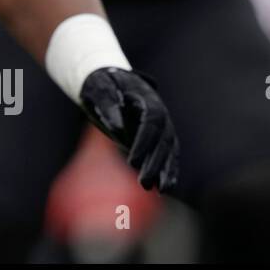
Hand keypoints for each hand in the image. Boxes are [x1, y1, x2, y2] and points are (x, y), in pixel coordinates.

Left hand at [80, 68, 179, 192]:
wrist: (110, 79)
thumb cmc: (102, 82)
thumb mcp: (99, 87)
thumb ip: (108, 105)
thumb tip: (116, 129)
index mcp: (146, 98)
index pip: (150, 122)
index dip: (143, 142)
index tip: (131, 162)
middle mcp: (160, 113)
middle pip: (163, 140)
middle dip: (155, 162)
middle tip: (143, 183)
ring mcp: (162, 125)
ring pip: (170, 150)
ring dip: (166, 170)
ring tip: (161, 190)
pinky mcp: (158, 137)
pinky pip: (168, 155)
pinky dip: (168, 170)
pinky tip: (165, 188)